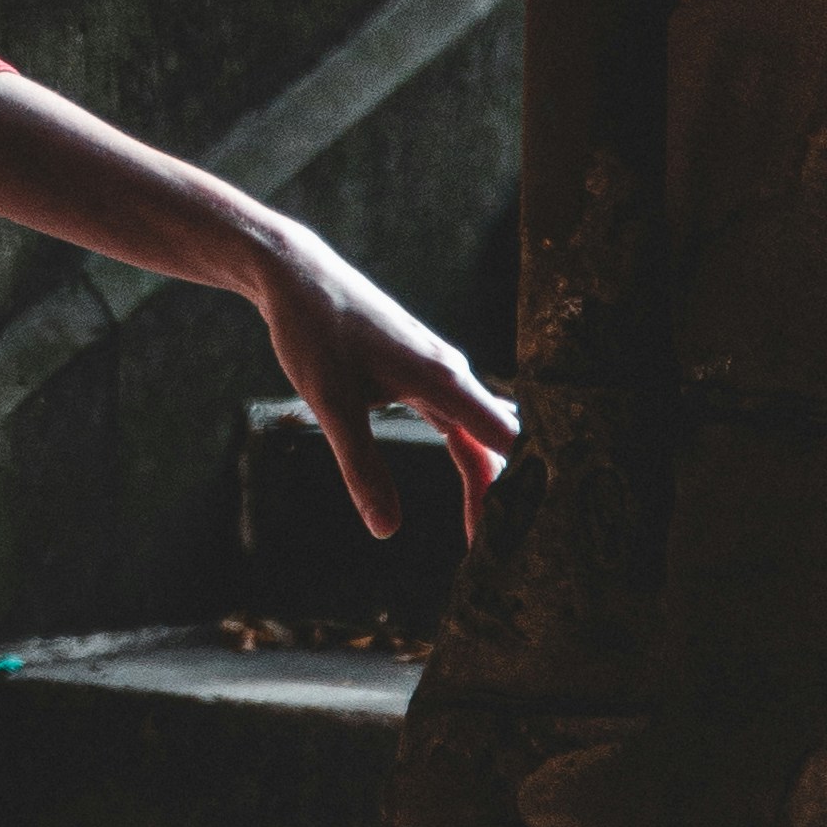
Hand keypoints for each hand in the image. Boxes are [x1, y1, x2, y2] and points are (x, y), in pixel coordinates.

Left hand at [248, 226, 517, 540]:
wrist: (296, 275)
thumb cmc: (313, 331)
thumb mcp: (331, 404)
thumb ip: (361, 467)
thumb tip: (385, 529)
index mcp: (443, 380)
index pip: (507, 442)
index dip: (523, 487)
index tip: (529, 532)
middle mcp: (453, 375)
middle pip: (498, 445)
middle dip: (507, 495)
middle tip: (510, 551)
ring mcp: (440, 372)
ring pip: (479, 434)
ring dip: (488, 479)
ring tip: (492, 530)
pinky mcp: (423, 373)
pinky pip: (460, 422)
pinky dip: (468, 457)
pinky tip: (476, 485)